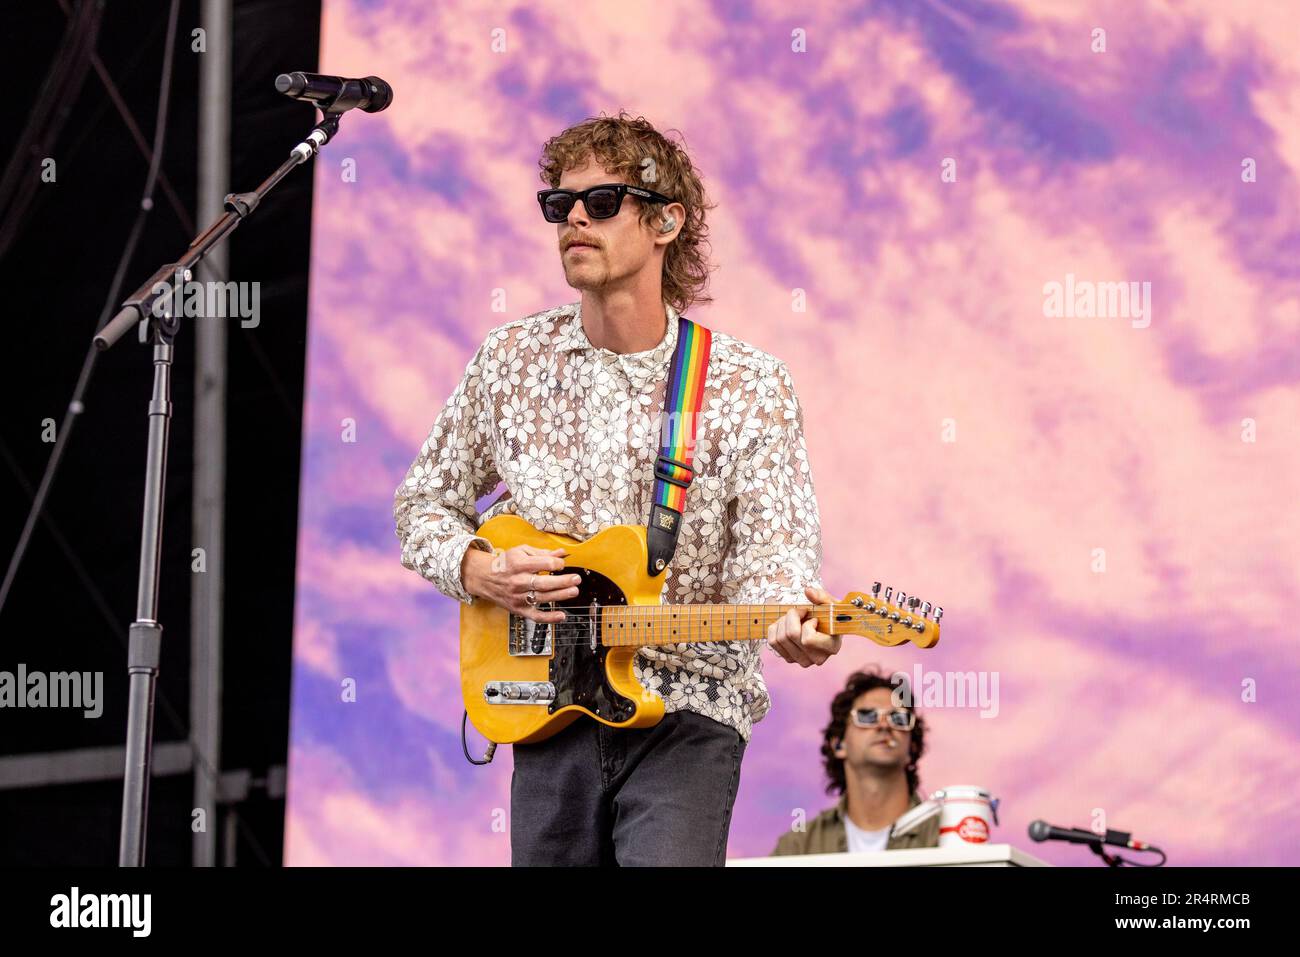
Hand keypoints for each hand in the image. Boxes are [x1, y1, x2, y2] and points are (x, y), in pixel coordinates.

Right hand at [462, 544, 579, 622]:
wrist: (484, 578)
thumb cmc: (505, 564)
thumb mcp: (521, 552)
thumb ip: (543, 553)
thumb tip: (562, 553)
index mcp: (518, 564)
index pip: (542, 564)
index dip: (556, 563)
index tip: (563, 563)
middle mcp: (518, 581)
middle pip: (543, 583)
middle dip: (562, 581)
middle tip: (576, 579)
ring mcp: (518, 597)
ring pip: (542, 598)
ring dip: (560, 595)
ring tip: (574, 591)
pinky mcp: (518, 609)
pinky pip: (535, 616)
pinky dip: (549, 618)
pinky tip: (561, 616)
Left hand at [767, 585, 841, 667]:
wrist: (824, 626)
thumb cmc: (829, 616)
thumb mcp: (830, 604)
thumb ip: (822, 596)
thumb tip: (808, 591)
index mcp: (831, 647)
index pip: (808, 639)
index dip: (807, 624)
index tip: (814, 618)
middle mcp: (817, 658)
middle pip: (791, 635)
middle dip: (792, 616)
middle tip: (800, 611)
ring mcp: (802, 661)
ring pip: (780, 638)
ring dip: (783, 621)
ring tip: (794, 617)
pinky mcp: (790, 659)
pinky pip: (772, 642)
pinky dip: (776, 628)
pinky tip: (786, 625)